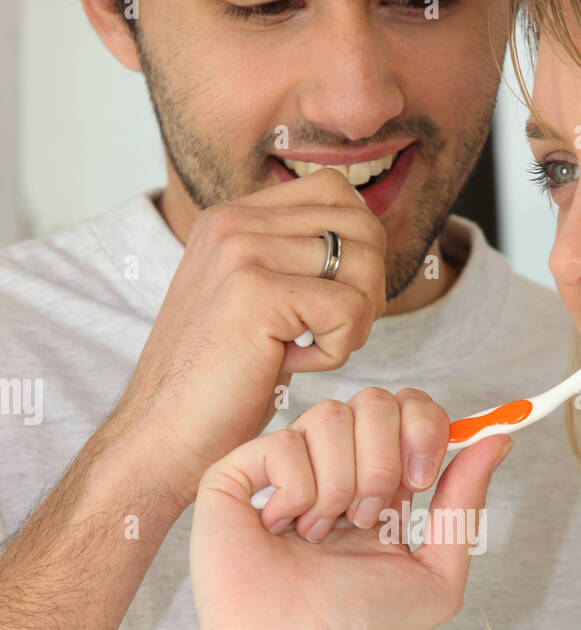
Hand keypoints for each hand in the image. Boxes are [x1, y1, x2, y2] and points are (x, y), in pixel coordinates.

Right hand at [112, 170, 386, 511]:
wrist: (162, 436)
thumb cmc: (219, 385)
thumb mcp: (256, 304)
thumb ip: (294, 262)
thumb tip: (367, 243)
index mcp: (234, 217)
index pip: (337, 193)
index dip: (358, 251)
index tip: (328, 304)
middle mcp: (235, 221)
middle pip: (361, 225)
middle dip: (369, 288)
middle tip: (328, 334)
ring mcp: (241, 251)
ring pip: (364, 265)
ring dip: (354, 322)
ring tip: (307, 350)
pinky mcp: (254, 293)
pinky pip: (347, 310)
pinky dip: (335, 352)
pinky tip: (289, 366)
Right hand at [189, 387, 512, 629]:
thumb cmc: (360, 628)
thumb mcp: (437, 571)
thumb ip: (465, 502)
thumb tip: (499, 438)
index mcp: (381, 481)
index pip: (410, 409)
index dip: (425, 427)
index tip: (422, 479)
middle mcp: (333, 465)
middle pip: (376, 401)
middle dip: (383, 462)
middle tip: (368, 518)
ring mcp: (284, 465)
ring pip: (330, 415)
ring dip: (338, 486)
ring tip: (320, 535)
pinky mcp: (236, 473)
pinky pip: (284, 442)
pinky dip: (296, 493)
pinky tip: (282, 530)